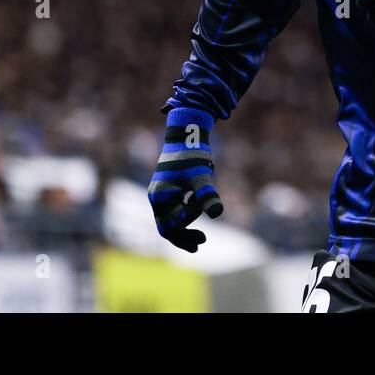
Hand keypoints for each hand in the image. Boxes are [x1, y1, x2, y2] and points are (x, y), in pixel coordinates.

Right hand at [147, 107, 223, 251]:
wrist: (187, 132)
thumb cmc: (192, 153)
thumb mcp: (201, 175)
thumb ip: (206, 195)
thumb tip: (217, 214)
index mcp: (160, 197)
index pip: (168, 228)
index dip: (183, 238)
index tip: (201, 241)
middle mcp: (157, 196)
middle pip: (169, 225)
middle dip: (185, 233)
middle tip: (202, 240)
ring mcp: (162, 192)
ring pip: (174, 215)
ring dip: (190, 216)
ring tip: (205, 191)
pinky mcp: (170, 187)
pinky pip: (177, 205)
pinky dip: (188, 209)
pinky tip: (200, 201)